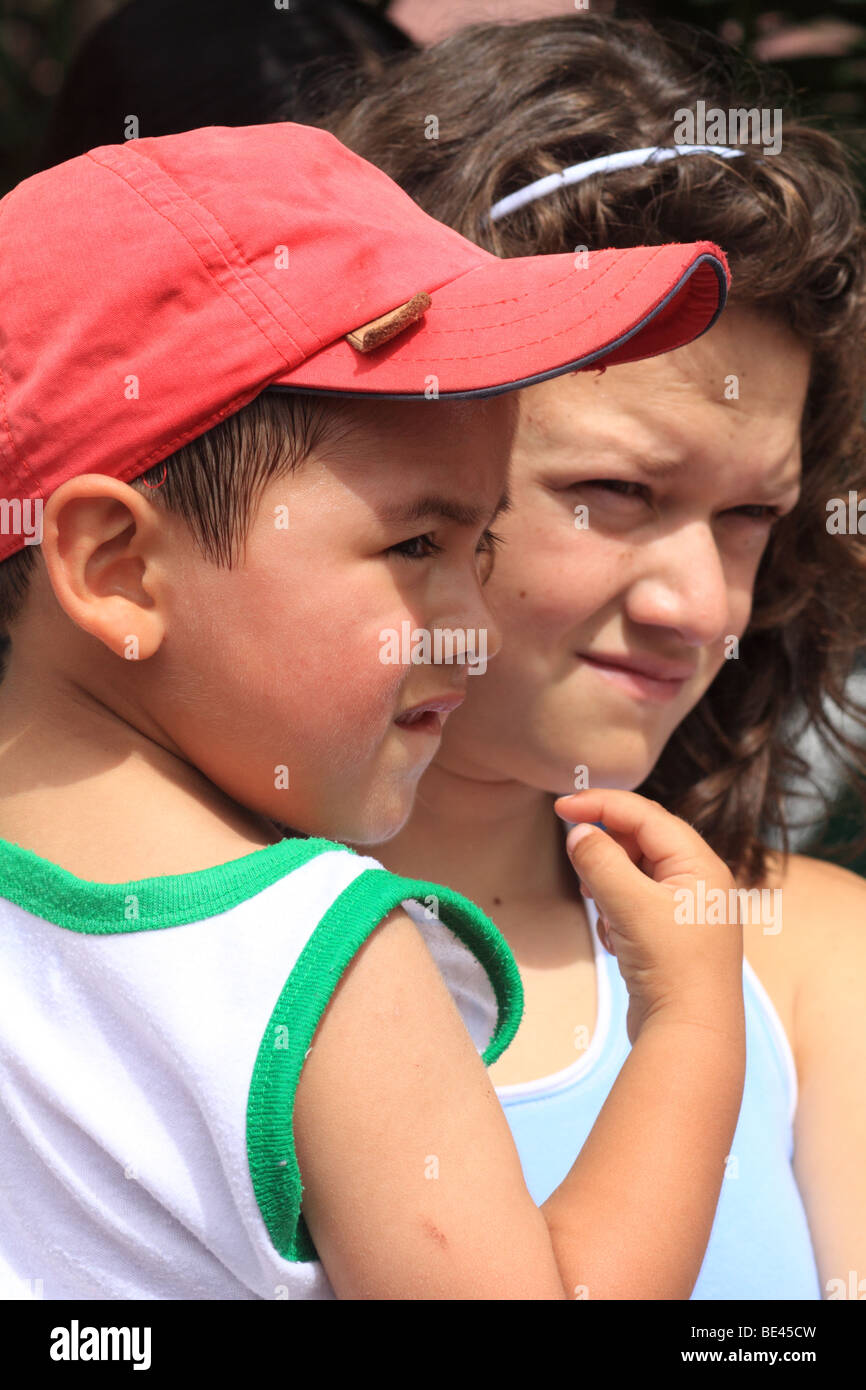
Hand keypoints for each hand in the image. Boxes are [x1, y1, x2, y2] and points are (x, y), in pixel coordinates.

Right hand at [554, 789, 742, 1043]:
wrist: (691, 1034)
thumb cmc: (671, 965)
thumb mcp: (630, 904)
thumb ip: (600, 861)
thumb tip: (579, 833)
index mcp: (700, 864)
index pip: (646, 815)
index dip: (601, 804)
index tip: (560, 807)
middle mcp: (700, 882)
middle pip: (642, 841)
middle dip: (606, 849)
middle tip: (578, 864)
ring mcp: (687, 911)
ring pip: (635, 873)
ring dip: (609, 883)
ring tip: (599, 905)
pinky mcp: (671, 938)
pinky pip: (635, 904)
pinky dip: (616, 912)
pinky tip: (613, 938)